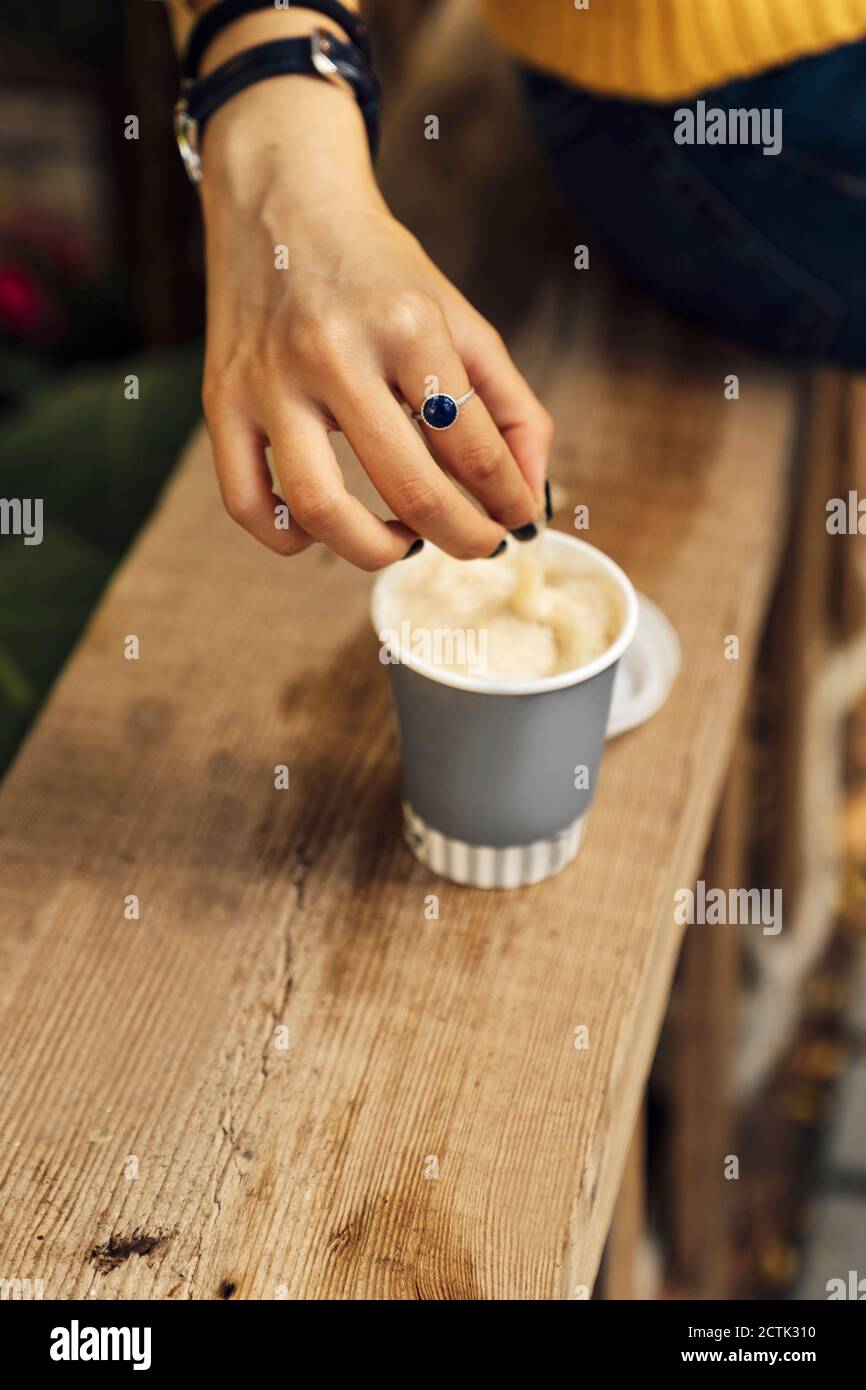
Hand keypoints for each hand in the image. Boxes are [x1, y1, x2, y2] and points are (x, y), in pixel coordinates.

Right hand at [198, 27, 552, 568]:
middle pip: (412, 490)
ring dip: (376, 553)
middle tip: (479, 546)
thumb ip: (510, 407)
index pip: (476, 448)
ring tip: (404, 544)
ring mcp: (271, 381)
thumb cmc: (378, 270)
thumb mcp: (459, 320)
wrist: (281, 199)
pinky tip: (324, 531)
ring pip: (321, 510)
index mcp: (408, 326)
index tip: (517, 521)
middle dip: (464, 539)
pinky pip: (247, 504)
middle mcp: (335, 352)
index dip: (510, 502)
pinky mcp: (223, 401)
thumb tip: (528, 498)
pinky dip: (289, 540)